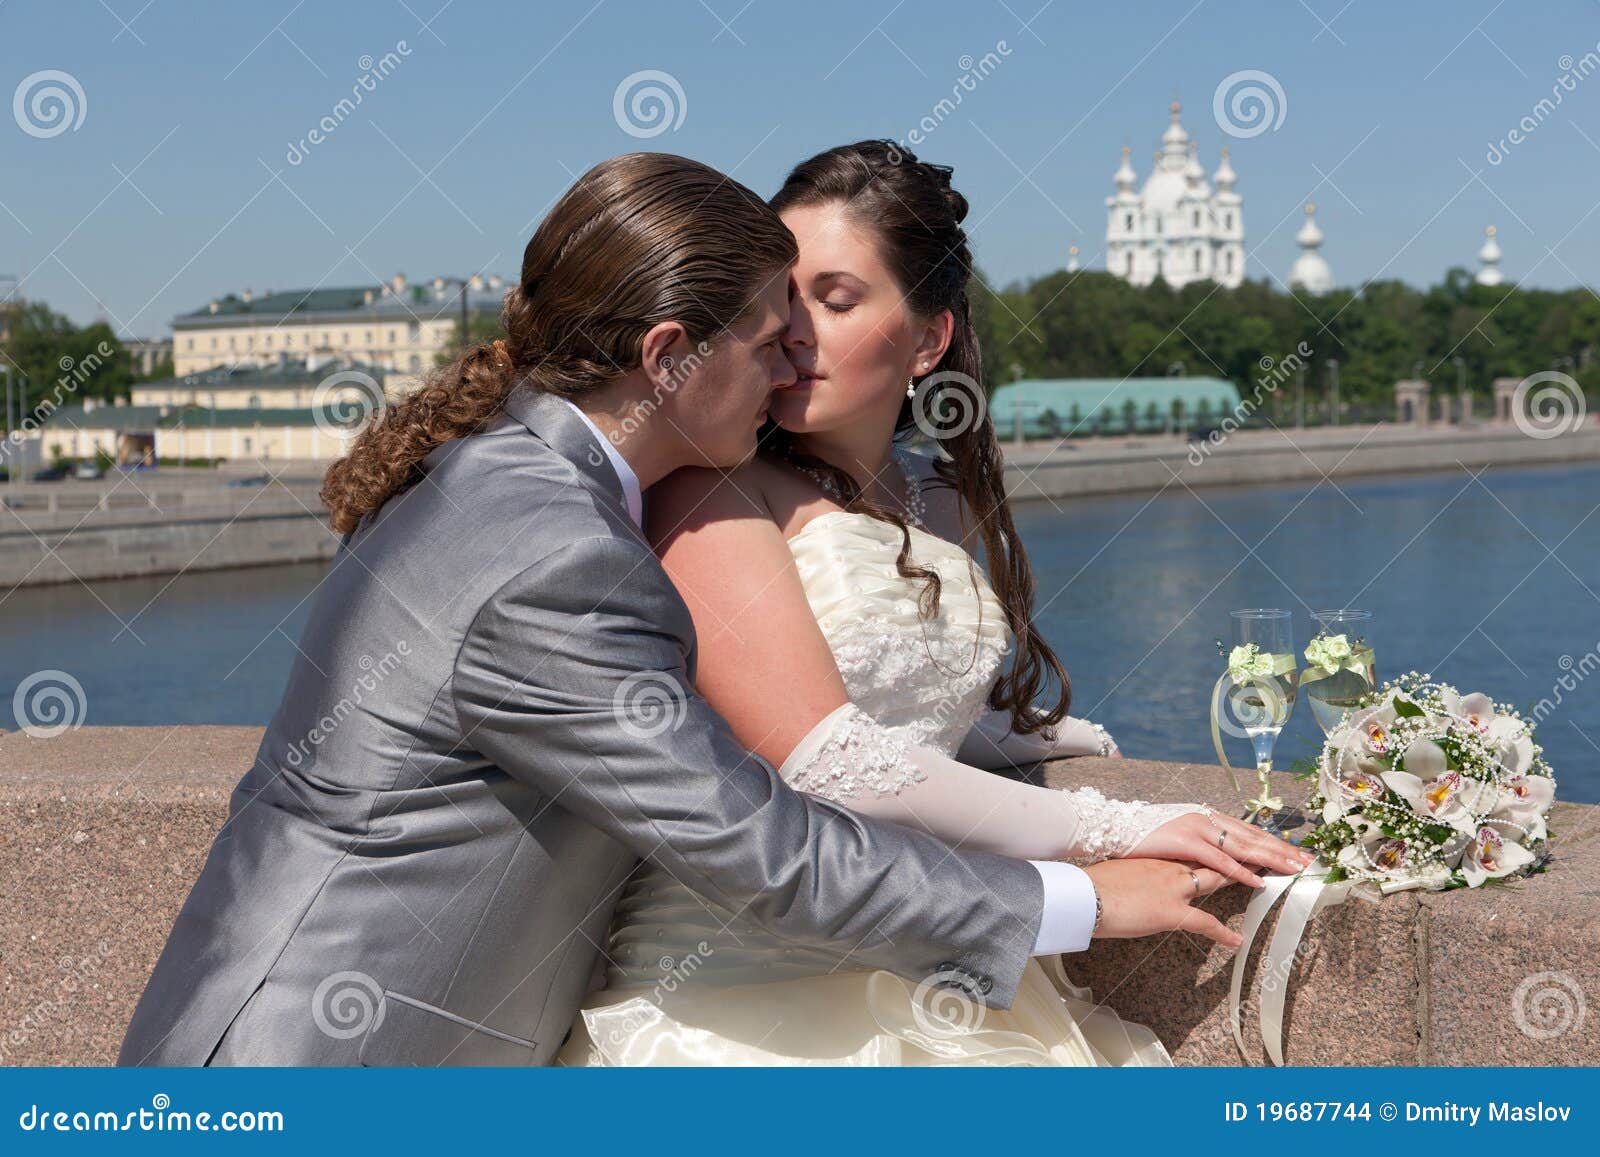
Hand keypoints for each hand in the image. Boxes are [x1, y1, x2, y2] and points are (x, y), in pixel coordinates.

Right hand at [1083, 858, 1243, 948]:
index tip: (1228, 845)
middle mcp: (1169, 868)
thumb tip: (1133, 881)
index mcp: (1156, 859)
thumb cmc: (1093, 885)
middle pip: (1211, 859)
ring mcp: (1173, 888)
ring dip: (1240, 879)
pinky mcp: (1171, 911)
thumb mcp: (1118, 872)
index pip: (1193, 850)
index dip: (1214, 848)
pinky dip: (1222, 933)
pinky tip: (1236, 940)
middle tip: (1259, 852)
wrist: (1085, 894)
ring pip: (1215, 880)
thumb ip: (1134, 875)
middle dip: (1236, 856)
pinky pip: (1204, 923)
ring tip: (1262, 881)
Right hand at [1130, 810, 1313, 888]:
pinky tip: (1257, 880)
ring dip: (1269, 859)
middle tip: (1306, 860)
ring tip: (1292, 869)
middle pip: (1250, 837)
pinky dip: (1239, 871)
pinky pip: (1217, 861)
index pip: (1246, 831)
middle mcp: (1203, 821)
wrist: (1111, 837)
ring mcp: (1193, 832)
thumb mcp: (1174, 845)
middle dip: (1280, 850)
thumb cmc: (1141, 847)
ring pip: (1240, 847)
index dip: (1272, 843)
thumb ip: (1197, 851)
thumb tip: (1215, 863)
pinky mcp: (1182, 845)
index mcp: (1204, 820)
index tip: (1294, 852)